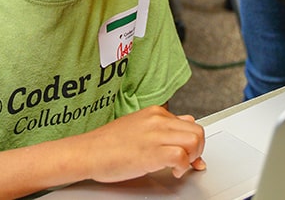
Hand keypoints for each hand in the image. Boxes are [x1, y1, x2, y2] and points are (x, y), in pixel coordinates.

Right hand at [84, 105, 205, 182]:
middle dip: (198, 149)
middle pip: (197, 130)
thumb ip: (159, 126)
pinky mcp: (152, 153)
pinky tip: (173, 172)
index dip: (194, 141)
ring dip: (192, 157)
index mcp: (155, 113)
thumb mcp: (137, 125)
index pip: (189, 122)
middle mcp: (158, 120)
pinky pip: (182, 157)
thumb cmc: (107, 144)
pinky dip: (183, 167)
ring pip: (195, 141)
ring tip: (180, 166)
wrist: (87, 152)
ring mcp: (156, 135)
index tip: (193, 154)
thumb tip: (181, 127)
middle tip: (188, 161)